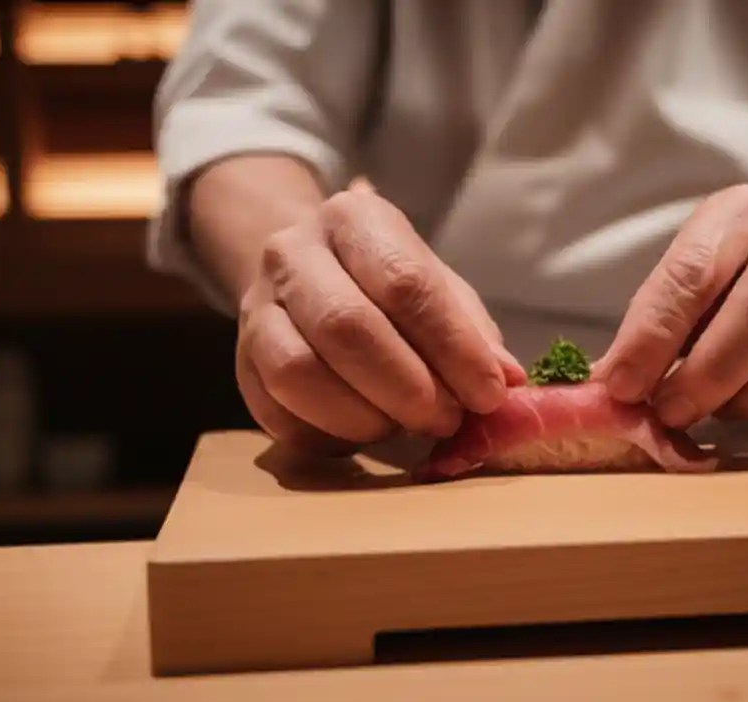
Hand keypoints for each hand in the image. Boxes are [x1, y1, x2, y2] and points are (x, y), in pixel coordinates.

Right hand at [236, 184, 525, 454]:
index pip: (405, 283)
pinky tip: (363, 432)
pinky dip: (329, 435)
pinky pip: (278, 412)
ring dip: (363, 416)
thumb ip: (472, 332)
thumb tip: (507, 381)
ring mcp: (256, 307)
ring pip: (298, 372)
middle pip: (347, 327)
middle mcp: (293, 253)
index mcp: (354, 220)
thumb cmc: (386, 283)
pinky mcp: (240, 363)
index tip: (487, 394)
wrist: (305, 272)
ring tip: (402, 426)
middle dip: (408, 387)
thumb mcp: (439, 288)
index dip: (452, 347)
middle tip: (445, 419)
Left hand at [593, 185, 747, 426]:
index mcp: (740, 213)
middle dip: (707, 373)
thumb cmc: (742, 276)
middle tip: (670, 412)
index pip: (693, 272)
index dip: (652, 336)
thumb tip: (604, 393)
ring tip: (721, 411)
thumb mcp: (694, 276)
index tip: (621, 386)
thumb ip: (652, 326)